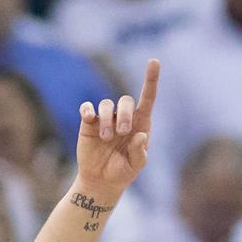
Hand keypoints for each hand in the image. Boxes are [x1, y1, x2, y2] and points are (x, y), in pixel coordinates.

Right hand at [72, 59, 158, 202]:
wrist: (101, 181)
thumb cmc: (122, 172)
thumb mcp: (136, 166)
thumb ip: (140, 152)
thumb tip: (140, 135)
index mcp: (140, 123)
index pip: (148, 97)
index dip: (151, 79)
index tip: (154, 61)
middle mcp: (123, 117)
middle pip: (125, 100)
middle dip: (124, 114)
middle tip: (121, 133)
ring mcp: (105, 118)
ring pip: (106, 104)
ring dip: (107, 120)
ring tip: (106, 138)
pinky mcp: (89, 123)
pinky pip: (87, 108)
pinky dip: (87, 109)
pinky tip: (89, 117)